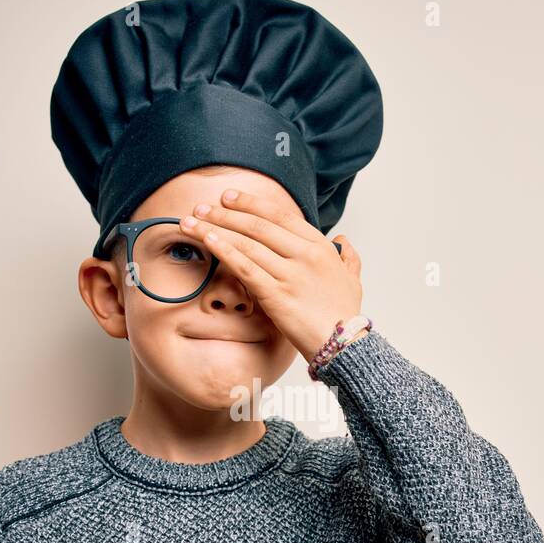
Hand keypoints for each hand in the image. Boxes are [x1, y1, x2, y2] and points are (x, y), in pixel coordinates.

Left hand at [179, 189, 364, 358]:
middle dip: (224, 213)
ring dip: (215, 228)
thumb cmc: (344, 314)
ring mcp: (290, 274)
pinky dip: (223, 250)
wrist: (344, 345)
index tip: (228, 197)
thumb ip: (347, 256)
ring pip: (246, 243)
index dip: (250, 203)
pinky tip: (206, 240)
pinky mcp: (276, 295)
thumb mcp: (352, 279)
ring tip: (191, 222)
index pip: (280, 215)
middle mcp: (304, 255)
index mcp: (319, 246)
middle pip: (257, 225)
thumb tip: (342, 240)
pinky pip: (244, 267)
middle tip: (201, 207)